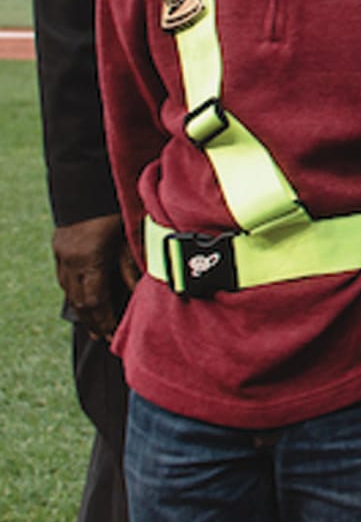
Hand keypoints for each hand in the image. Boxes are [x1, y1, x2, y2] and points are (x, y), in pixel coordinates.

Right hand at [53, 214, 135, 338]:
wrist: (86, 183)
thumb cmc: (116, 207)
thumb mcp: (129, 236)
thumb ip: (132, 266)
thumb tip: (140, 293)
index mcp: (89, 259)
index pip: (96, 300)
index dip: (105, 320)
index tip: (113, 335)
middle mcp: (71, 261)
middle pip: (81, 301)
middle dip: (93, 321)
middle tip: (105, 338)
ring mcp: (61, 255)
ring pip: (70, 291)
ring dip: (82, 310)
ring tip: (95, 326)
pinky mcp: (59, 248)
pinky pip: (65, 279)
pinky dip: (75, 293)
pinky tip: (83, 300)